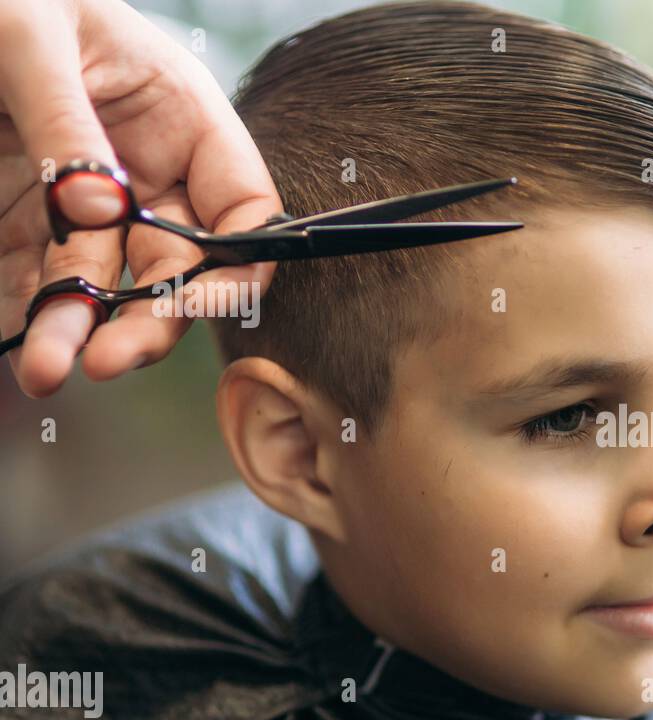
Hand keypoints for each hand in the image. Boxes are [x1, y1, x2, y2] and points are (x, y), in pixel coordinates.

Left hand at [0, 0, 280, 397]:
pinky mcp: (32, 217)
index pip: (245, 209)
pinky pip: (40, 276)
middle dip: (146, 319)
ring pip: (105, 283)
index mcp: (183, 119)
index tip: (196, 302)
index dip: (239, 266)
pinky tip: (23, 340)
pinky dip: (31, 311)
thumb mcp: (29, 33)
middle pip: (175, 266)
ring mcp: (92, 201)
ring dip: (79, 328)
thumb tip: (96, 211)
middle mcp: (151, 173)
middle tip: (106, 359)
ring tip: (46, 368)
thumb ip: (66, 123)